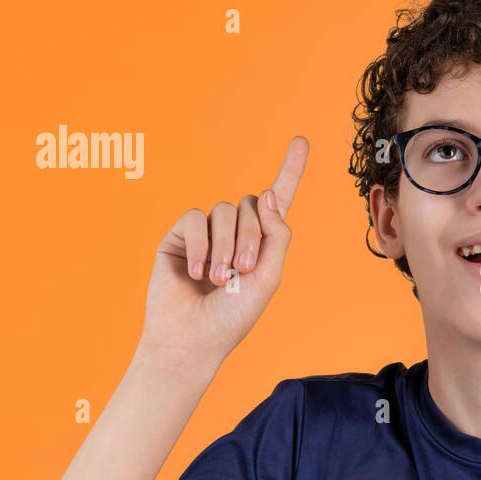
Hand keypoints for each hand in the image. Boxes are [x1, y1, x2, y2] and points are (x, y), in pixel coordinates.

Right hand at [139, 136, 308, 372]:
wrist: (192, 338)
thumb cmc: (232, 316)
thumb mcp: (268, 278)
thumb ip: (276, 235)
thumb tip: (266, 194)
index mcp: (262, 242)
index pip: (278, 200)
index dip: (291, 170)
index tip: (301, 141)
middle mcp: (235, 232)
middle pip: (251, 205)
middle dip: (250, 237)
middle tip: (239, 272)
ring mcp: (206, 232)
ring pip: (224, 210)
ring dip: (224, 245)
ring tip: (217, 278)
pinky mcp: (179, 235)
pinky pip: (194, 218)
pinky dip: (198, 245)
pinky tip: (195, 272)